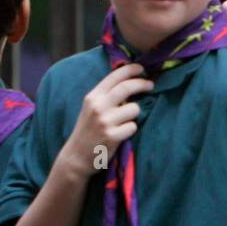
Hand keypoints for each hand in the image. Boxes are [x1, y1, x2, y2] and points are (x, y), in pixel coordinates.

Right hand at [58, 63, 152, 177]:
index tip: (142, 69)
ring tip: (123, 122)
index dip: (131, 69)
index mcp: (92, 97)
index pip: (115, 76)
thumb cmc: (88, 130)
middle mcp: (98, 106)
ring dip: (134, 114)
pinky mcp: (112, 136)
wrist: (76, 156)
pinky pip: (133, 126)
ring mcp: (105, 121)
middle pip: (127, 87)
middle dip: (142, 84)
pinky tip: (120, 134)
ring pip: (134, 109)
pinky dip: (130, 130)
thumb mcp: (91, 107)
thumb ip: (106, 95)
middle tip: (150, 85)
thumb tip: (130, 80)